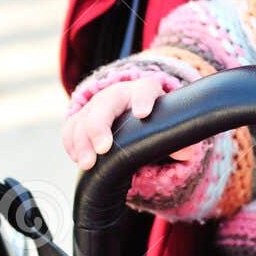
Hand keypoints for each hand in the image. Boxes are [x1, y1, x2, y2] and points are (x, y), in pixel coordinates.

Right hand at [61, 77, 181, 170]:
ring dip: (82, 141)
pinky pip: (71, 128)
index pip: (144, 90)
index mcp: (143, 92)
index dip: (143, 100)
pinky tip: (77, 158)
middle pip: (104, 105)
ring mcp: (96, 105)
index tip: (143, 113)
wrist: (135, 113)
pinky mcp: (81, 117)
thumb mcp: (170, 127)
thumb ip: (180, 138)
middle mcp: (117, 94)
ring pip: (83, 118)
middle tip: (103, 149)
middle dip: (100, 127)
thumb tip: (185, 151)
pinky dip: (71, 143)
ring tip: (87, 164)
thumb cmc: (156, 122)